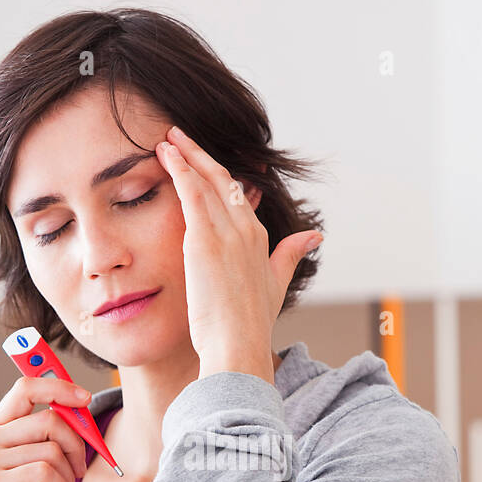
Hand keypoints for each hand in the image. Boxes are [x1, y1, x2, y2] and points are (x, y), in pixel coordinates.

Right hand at [0, 375, 90, 481]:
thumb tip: (81, 407)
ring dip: (69, 473)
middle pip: (48, 418)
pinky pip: (45, 471)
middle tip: (80, 468)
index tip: (85, 397)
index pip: (24, 387)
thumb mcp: (43, 468)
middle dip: (77, 443)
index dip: (58, 386)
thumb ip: (53, 438)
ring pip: (50, 448)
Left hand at [156, 126, 321, 367]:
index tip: (201, 159)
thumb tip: (315, 236)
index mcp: (260, 238)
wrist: (238, 346)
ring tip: (167, 139)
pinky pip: (191, 193)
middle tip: (178, 136)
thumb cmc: (250, 324)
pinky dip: (179, 170)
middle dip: (199, 155)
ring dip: (185, 156)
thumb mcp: (276, 284)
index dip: (218, 175)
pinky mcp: (205, 240)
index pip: (236, 195)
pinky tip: (166, 156)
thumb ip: (291, 255)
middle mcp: (246, 229)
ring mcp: (227, 232)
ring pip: (206, 182)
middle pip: (221, 181)